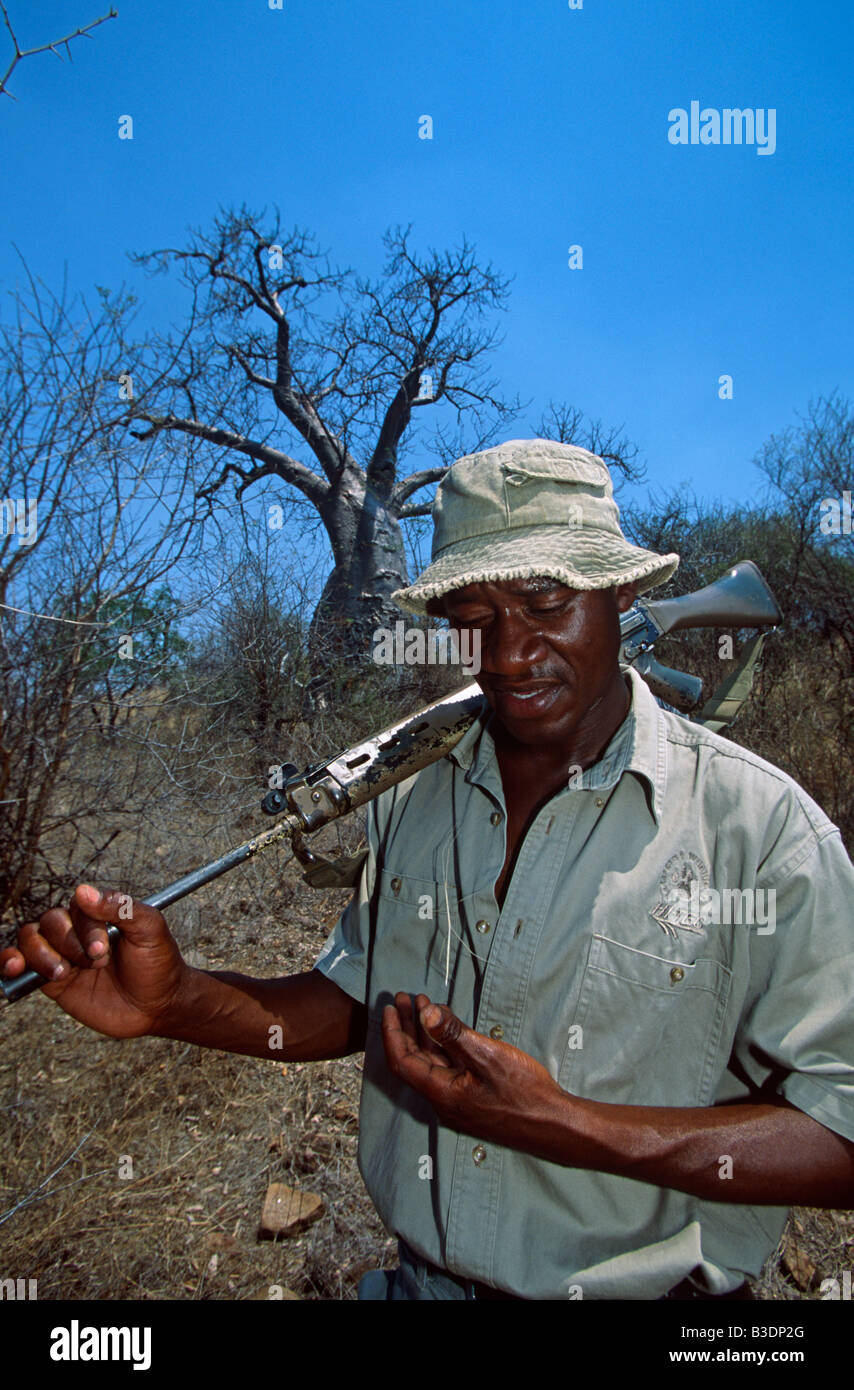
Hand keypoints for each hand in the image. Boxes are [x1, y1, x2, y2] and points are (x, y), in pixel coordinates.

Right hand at [0, 884, 187, 1037]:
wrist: (158, 1006)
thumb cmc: (158, 964)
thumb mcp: (150, 930)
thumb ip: (121, 907)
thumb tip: (83, 891)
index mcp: (99, 914)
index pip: (76, 907)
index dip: (85, 928)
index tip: (103, 951)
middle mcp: (77, 931)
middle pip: (50, 922)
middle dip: (69, 943)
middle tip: (97, 963)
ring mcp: (63, 955)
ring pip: (30, 939)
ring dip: (42, 954)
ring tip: (63, 973)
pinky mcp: (53, 982)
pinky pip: (21, 966)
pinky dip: (10, 962)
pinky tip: (14, 966)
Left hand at [382, 992, 565, 1153]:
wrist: (554, 1124)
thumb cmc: (525, 1093)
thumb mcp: (488, 1057)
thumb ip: (454, 1034)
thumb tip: (425, 1013)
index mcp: (442, 1093)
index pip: (403, 1062)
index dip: (392, 1033)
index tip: (389, 1008)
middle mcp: (444, 1100)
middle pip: (414, 1061)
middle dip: (407, 1028)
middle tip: (404, 999)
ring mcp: (458, 1101)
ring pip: (431, 1064)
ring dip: (424, 1035)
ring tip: (422, 1006)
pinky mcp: (472, 1099)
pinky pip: (447, 1069)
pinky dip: (441, 1046)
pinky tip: (446, 1029)